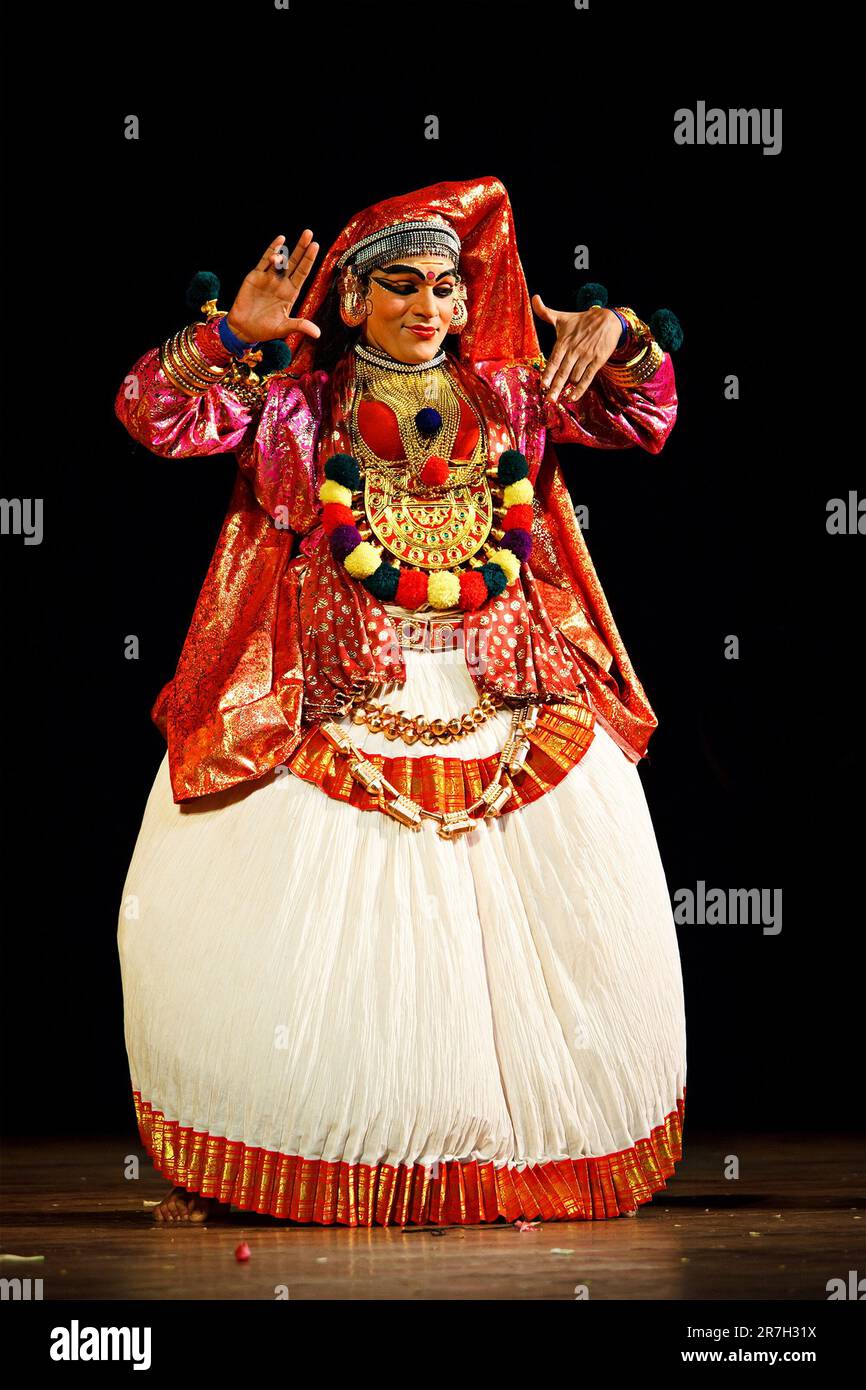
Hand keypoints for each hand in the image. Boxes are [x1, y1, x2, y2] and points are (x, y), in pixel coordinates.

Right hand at [225, 230, 321, 344]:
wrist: (243, 329)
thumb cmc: (265, 330)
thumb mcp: (284, 328)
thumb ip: (300, 326)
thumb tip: (318, 334)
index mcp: (291, 293)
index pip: (302, 273)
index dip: (309, 260)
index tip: (316, 246)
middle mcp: (281, 282)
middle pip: (294, 262)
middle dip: (301, 248)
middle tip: (309, 233)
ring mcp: (268, 278)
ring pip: (279, 261)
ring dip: (282, 255)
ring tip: (281, 257)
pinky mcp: (255, 276)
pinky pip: (263, 261)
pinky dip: (271, 250)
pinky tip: (279, 241)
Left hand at [531, 295, 621, 401]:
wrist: (608, 319)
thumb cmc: (581, 321)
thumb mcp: (562, 317)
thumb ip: (545, 312)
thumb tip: (534, 298)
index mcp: (564, 341)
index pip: (554, 360)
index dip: (548, 373)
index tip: (542, 385)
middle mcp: (574, 350)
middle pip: (563, 372)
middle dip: (555, 387)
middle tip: (548, 400)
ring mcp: (586, 356)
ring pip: (574, 377)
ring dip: (567, 388)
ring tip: (559, 398)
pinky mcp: (597, 361)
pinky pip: (587, 378)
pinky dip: (580, 390)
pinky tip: (572, 398)